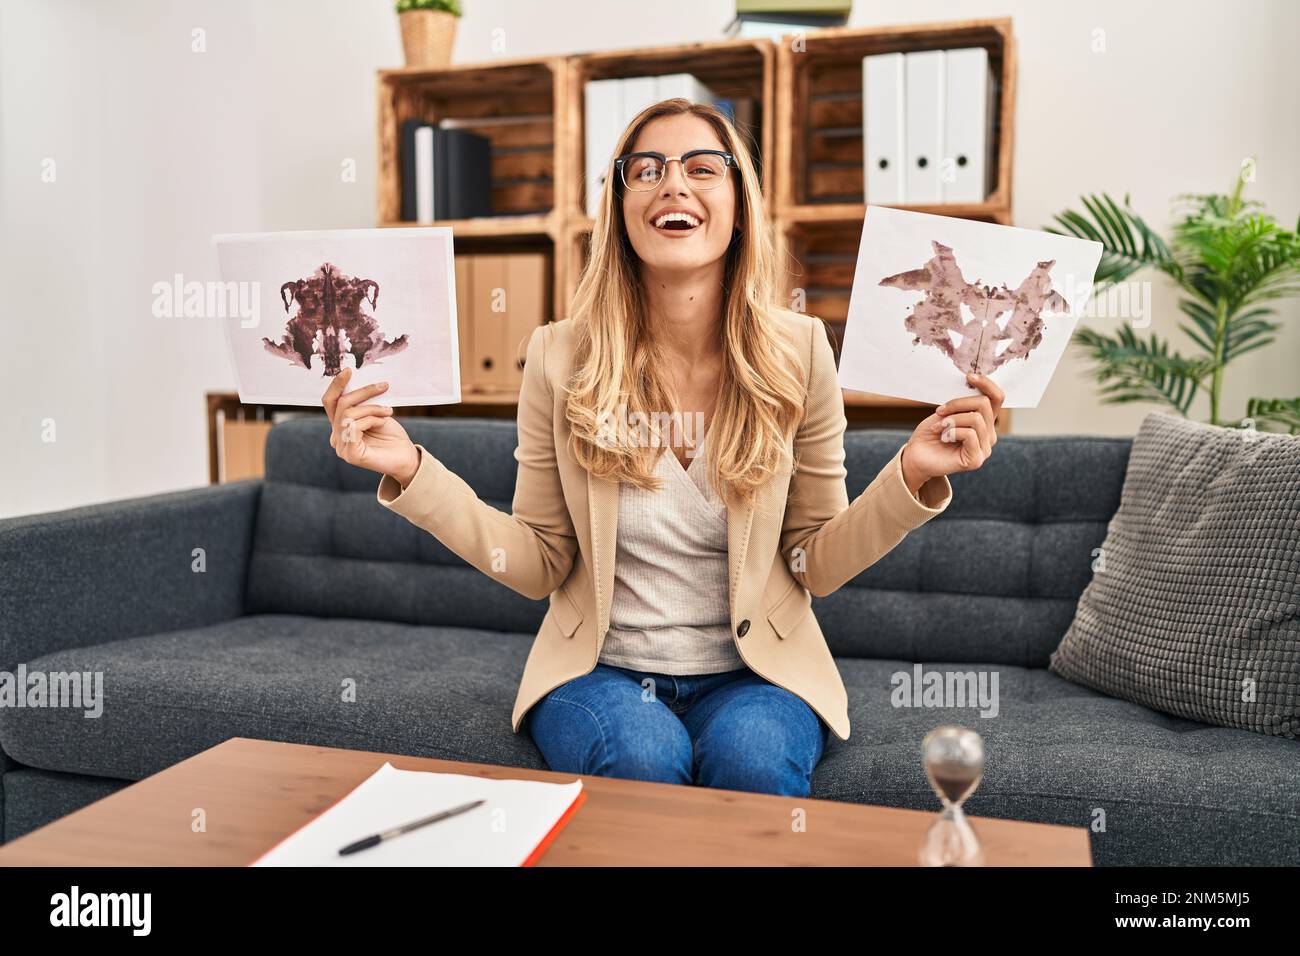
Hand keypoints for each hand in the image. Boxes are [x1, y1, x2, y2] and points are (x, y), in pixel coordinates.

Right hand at [322, 368, 418, 484]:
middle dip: (363, 392)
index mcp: (340, 426)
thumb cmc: (391, 436)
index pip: (330, 402)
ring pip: (348, 414)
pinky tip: (383, 423)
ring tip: (388, 411)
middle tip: (383, 386)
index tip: (349, 370)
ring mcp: (341, 447)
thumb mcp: (375, 413)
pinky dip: (371, 420)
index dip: (336, 385)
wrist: (407, 458)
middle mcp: (336, 437)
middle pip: (340, 405)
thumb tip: (355, 383)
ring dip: (372, 408)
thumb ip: (361, 402)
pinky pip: (354, 427)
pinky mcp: (350, 455)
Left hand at [900, 372, 1004, 494]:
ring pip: (976, 419)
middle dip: (958, 403)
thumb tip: (972, 381)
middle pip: (984, 404)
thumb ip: (964, 402)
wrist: (917, 455)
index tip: (969, 377)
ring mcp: (985, 449)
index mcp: (985, 421)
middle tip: (940, 411)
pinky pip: (970, 434)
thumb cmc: (932, 432)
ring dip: (952, 419)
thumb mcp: (948, 411)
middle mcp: (989, 435)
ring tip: (939, 427)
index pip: (997, 398)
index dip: (987, 384)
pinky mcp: (976, 460)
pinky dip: (952, 431)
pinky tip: (943, 437)